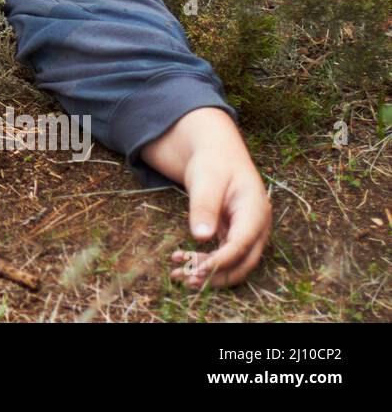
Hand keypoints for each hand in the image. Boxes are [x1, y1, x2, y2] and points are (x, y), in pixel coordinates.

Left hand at [140, 107, 271, 289]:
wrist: (217, 153)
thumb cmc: (213, 162)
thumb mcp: (206, 180)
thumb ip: (204, 207)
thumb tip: (200, 237)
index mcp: (255, 211)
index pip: (242, 244)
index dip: (220, 261)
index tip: (197, 270)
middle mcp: (256, 227)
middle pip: (242, 262)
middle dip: (215, 275)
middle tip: (185, 279)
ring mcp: (248, 233)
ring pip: (233, 264)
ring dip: (208, 273)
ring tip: (177, 275)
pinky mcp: (235, 236)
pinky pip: (224, 257)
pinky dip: (205, 263)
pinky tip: (182, 262)